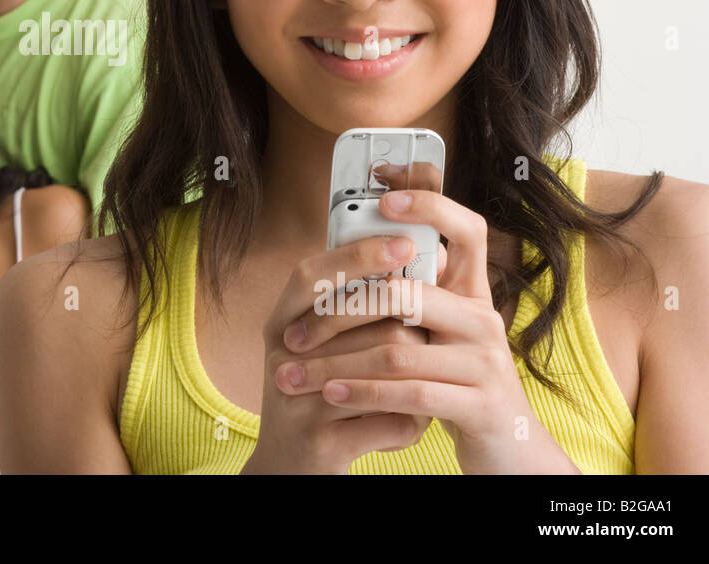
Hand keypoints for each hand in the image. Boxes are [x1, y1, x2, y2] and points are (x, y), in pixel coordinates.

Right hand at [245, 233, 444, 473]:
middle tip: (428, 342)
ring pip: (382, 373)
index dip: (357, 255)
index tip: (405, 241)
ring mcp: (296, 401)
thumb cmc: (319, 397)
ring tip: (424, 387)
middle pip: (359, 322)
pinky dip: (410, 425)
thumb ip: (356, 307)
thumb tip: (419, 257)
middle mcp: (280, 356)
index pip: (313, 274)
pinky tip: (409, 424)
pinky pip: (390, 421)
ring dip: (415, 383)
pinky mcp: (320, 442)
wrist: (288, 467)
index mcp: (280, 324)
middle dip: (407, 334)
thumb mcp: (322, 347)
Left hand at [280, 190, 574, 473]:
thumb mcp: (437, 334)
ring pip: (397, 352)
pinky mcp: (482, 405)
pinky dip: (363, 394)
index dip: (430, 205)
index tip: (383, 196)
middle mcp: (483, 320)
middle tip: (291, 334)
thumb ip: (409, 296)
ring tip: (293, 374)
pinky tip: (330, 395)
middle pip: (404, 295)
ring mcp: (486, 363)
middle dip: (336, 314)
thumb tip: (356, 249)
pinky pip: (412, 394)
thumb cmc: (455, 383)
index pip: (466, 230)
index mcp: (470, 294)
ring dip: (335, 366)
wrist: (509, 449)